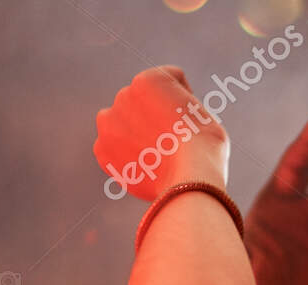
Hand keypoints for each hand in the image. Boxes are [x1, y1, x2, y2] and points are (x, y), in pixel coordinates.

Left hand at [94, 66, 228, 200]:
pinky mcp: (102, 152)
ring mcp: (109, 124)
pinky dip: (128, 157)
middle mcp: (122, 96)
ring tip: (159, 155)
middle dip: (155, 117)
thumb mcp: (198, 109)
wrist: (190, 180)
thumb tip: (158, 122)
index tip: (192, 120)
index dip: (185, 101)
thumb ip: (174, 104)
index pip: (168, 82)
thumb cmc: (204, 146)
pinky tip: (147, 166)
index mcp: (148, 80)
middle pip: (142, 103)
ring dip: (136, 134)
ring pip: (124, 125)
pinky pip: (115, 149)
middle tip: (174, 141)